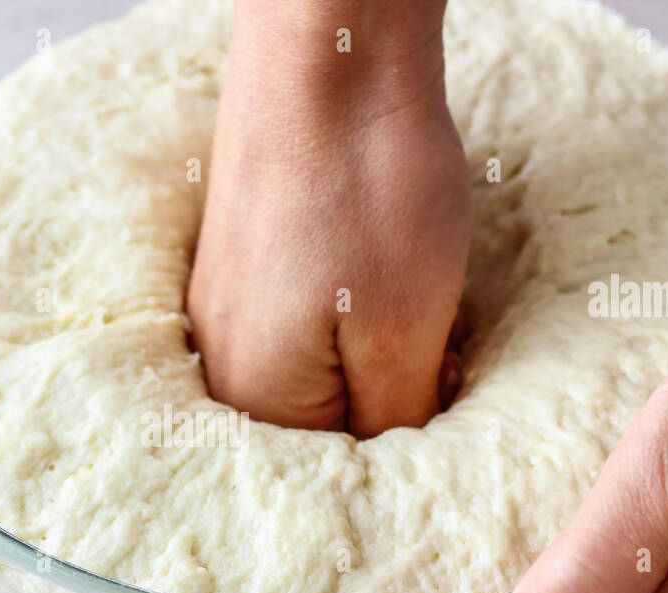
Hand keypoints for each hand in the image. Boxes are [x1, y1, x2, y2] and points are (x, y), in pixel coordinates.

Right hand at [187, 0, 470, 435]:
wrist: (324, 48)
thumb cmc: (365, 185)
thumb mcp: (406, 331)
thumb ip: (396, 419)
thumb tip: (397, 457)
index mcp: (255, 396)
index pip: (341, 468)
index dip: (409, 428)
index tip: (445, 376)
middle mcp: (222, 359)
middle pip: (322, 417)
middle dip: (388, 384)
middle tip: (435, 328)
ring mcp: (225, 303)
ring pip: (316, 362)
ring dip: (371, 340)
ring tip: (406, 283)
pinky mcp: (240, 257)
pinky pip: (299, 315)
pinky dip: (346, 301)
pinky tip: (374, 256)